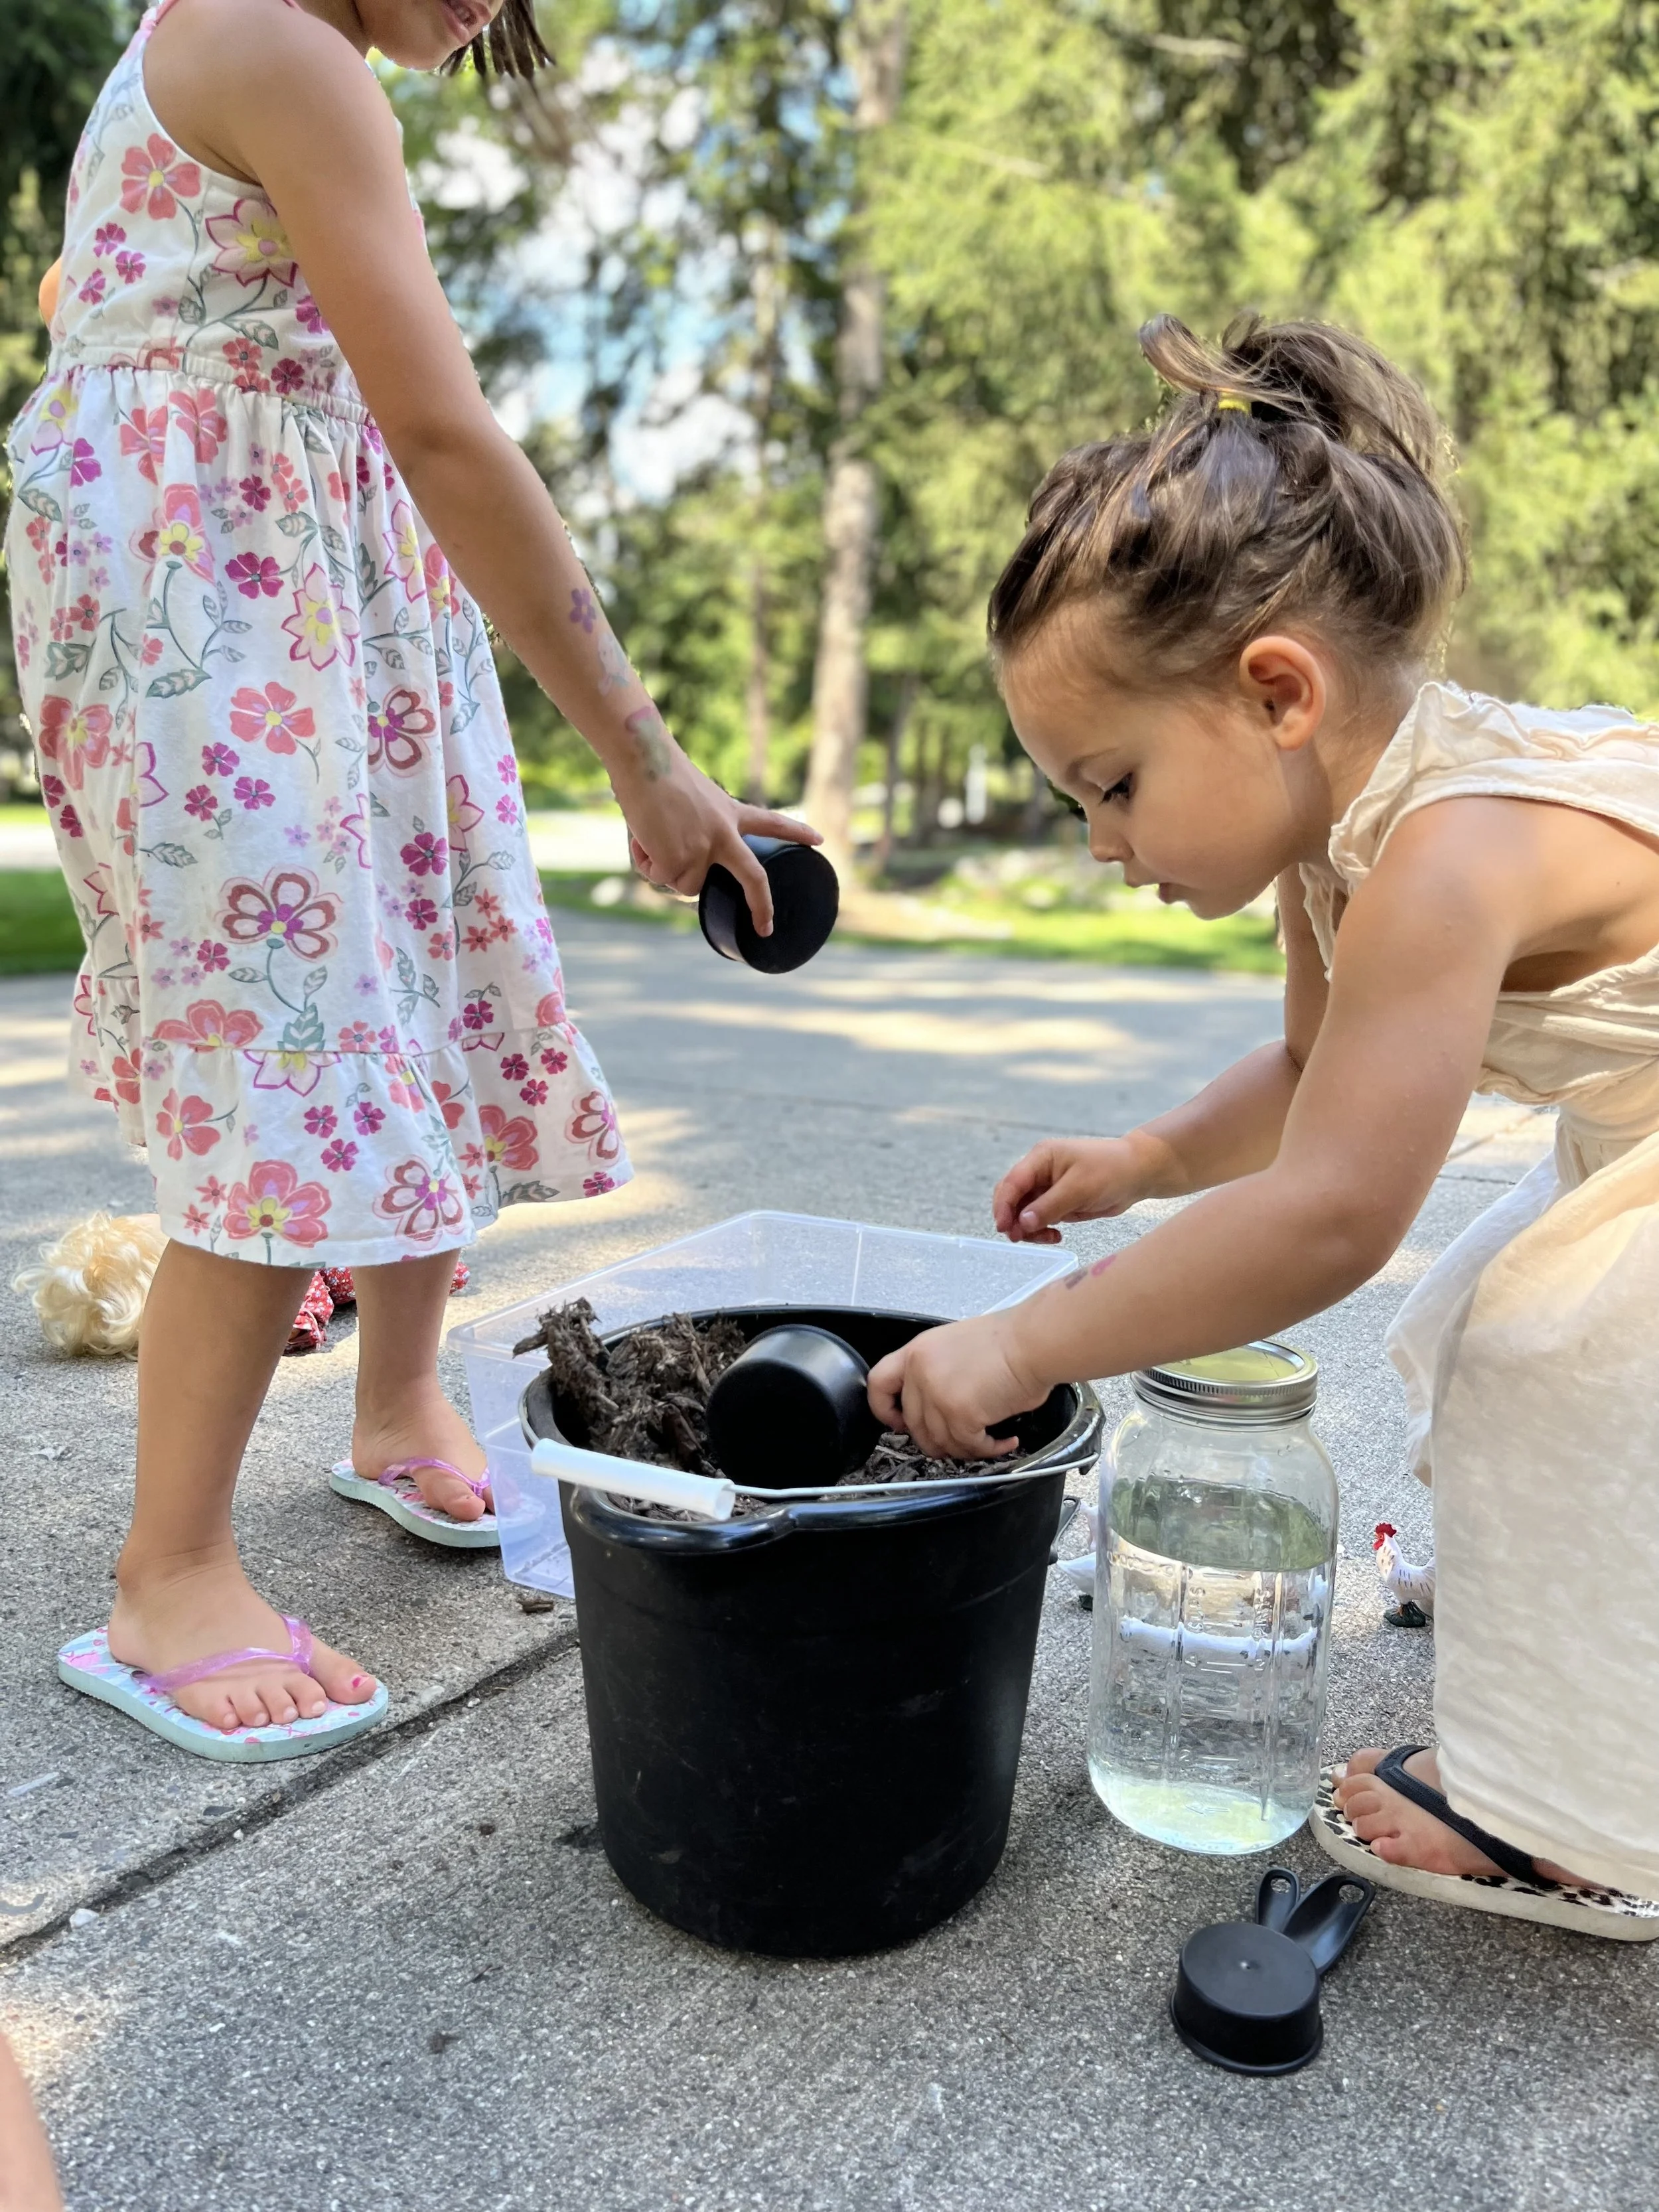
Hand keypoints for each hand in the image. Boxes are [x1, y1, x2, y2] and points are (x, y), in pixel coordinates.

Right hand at [612, 733, 820, 935]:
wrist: (644, 760)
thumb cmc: (659, 773)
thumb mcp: (693, 802)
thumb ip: (698, 831)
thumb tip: (677, 864)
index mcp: (731, 812)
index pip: (771, 823)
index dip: (795, 832)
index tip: (818, 840)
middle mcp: (724, 834)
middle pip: (752, 877)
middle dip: (762, 906)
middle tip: (766, 927)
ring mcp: (705, 849)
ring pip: (684, 884)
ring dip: (663, 867)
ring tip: (652, 833)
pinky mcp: (681, 859)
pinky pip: (660, 877)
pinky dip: (647, 863)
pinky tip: (643, 836)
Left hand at [867, 1313, 1047, 1460]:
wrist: (1033, 1341)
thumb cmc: (1010, 1340)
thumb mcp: (956, 1345)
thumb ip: (938, 1372)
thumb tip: (938, 1404)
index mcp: (918, 1352)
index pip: (878, 1384)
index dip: (885, 1410)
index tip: (898, 1422)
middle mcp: (921, 1373)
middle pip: (914, 1425)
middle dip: (937, 1440)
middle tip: (960, 1439)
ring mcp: (938, 1395)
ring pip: (941, 1442)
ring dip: (967, 1448)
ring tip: (988, 1440)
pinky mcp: (960, 1415)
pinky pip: (970, 1447)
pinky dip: (989, 1449)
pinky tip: (1004, 1441)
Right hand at [992, 1131, 1169, 1243]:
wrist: (1138, 1173)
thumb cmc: (1111, 1170)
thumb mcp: (1079, 1188)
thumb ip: (1049, 1206)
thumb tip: (1022, 1223)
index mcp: (1041, 1158)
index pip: (1012, 1182)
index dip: (1004, 1205)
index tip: (1003, 1227)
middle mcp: (1040, 1171)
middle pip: (1013, 1197)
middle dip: (1013, 1218)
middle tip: (1019, 1238)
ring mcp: (1048, 1187)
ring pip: (1025, 1211)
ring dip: (1029, 1228)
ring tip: (1047, 1238)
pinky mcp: (1058, 1201)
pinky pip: (1040, 1218)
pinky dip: (1042, 1229)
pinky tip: (1055, 1236)